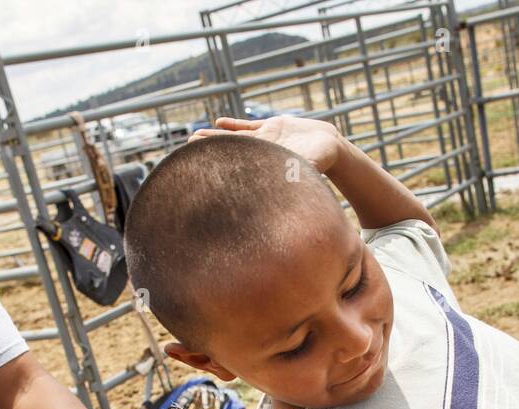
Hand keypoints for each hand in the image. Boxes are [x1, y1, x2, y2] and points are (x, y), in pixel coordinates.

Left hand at [188, 115, 345, 173]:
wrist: (332, 148)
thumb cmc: (321, 160)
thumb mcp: (307, 166)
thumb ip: (297, 170)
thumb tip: (291, 176)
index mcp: (265, 164)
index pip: (237, 165)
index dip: (219, 163)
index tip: (199, 165)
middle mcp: (262, 154)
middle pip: (230, 152)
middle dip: (209, 151)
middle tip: (186, 150)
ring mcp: (265, 141)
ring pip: (235, 139)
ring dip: (215, 138)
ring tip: (194, 137)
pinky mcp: (272, 129)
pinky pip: (248, 126)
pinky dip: (234, 125)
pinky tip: (218, 122)